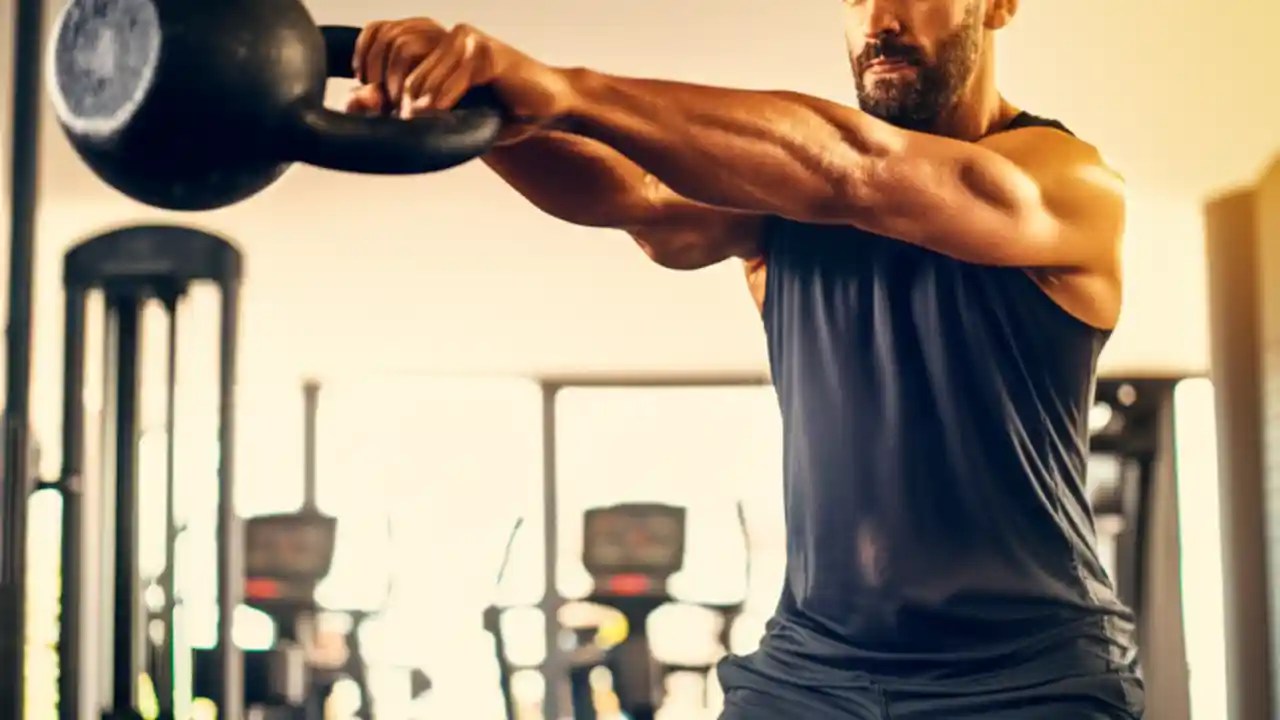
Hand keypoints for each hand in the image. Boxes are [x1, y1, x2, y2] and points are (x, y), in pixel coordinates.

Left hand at [347, 18, 572, 142]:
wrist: (547, 108)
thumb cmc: (496, 112)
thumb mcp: (439, 113)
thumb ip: (395, 105)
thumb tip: (354, 97)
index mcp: (433, 39)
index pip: (380, 31)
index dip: (365, 57)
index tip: (368, 88)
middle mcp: (447, 32)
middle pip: (394, 45)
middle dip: (388, 84)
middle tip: (402, 115)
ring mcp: (467, 39)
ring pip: (416, 61)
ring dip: (413, 97)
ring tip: (423, 119)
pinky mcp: (487, 52)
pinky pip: (448, 75)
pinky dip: (440, 99)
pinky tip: (443, 114)